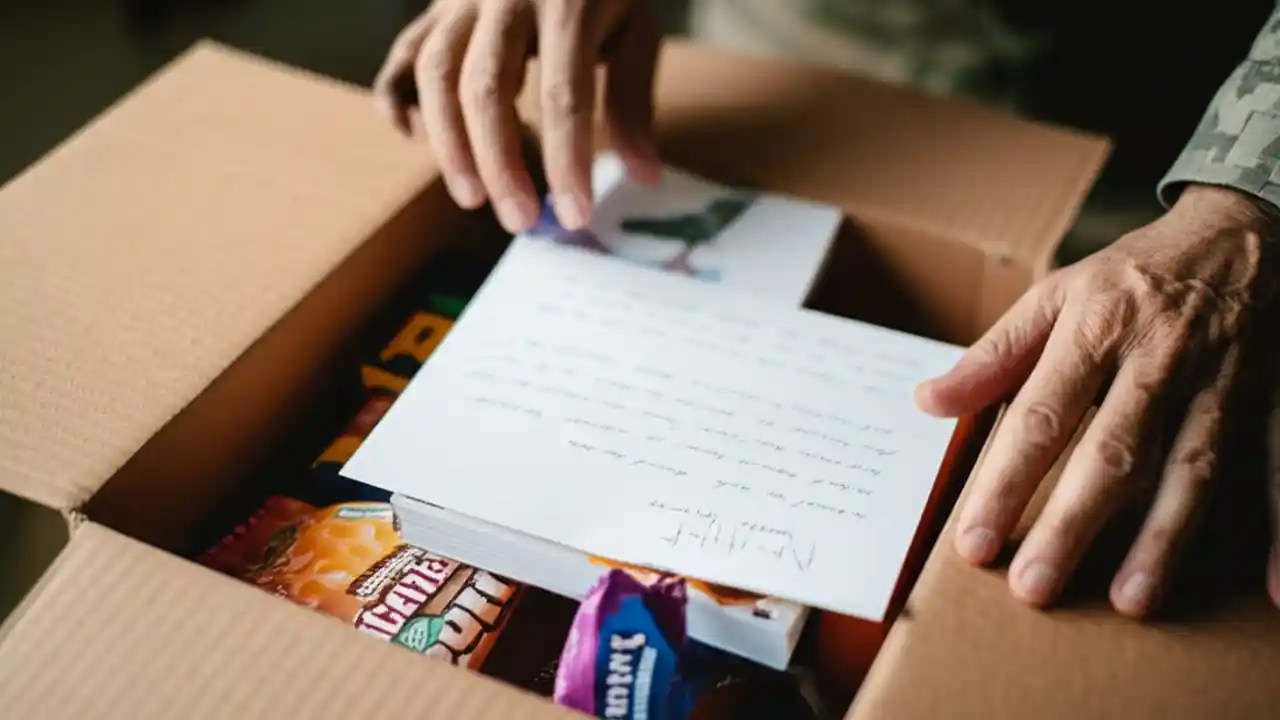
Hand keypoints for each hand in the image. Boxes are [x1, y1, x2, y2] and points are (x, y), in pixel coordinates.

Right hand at [373, 0, 661, 232]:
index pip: (564, 95)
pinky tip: (414, 138)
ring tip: (473, 196)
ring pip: (436, 74)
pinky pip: (404, 55)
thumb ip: (633, 102)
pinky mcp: (435, 7)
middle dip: (500, 164)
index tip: (577, 214)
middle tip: (519, 220)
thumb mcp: (635, 29)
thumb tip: (645, 178)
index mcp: (567, 2)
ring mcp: (461, 0)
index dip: (568, 161)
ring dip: (449, 144)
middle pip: (486, 89)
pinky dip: (399, 99)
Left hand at [916, 184, 1279, 616]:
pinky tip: (1276, 590)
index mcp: (1095, 329)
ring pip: (1192, 468)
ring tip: (1130, 601)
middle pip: (1112, 452)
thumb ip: (994, 356)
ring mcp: (1222, 381)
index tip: (974, 543)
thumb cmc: (1131, 276)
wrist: (1240, 232)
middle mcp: (1158, 358)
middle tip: (1034, 587)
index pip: (1040, 417)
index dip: (1005, 482)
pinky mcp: (1274, 399)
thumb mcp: (1054, 295)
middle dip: (1072, 524)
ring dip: (1163, 538)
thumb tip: (928, 402)